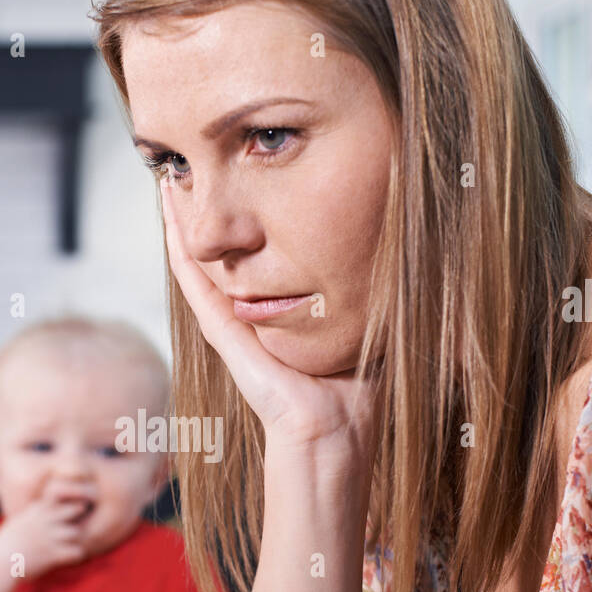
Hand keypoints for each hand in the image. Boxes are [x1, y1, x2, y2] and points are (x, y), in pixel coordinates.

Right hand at [0, 483, 92, 577]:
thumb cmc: (4, 546)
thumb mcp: (17, 523)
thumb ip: (31, 515)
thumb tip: (39, 511)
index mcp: (36, 511)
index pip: (60, 495)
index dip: (67, 503)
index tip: (66, 513)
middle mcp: (45, 520)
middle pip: (75, 509)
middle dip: (76, 518)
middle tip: (72, 529)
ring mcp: (50, 536)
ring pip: (76, 532)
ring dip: (74, 540)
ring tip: (67, 546)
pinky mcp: (53, 553)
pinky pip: (77, 551)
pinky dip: (74, 555)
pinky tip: (67, 557)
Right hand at [160, 176, 377, 456]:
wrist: (334, 433)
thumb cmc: (358, 391)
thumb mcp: (372, 320)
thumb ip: (381, 286)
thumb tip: (422, 241)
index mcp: (285, 307)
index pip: (263, 249)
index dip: (254, 210)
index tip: (252, 168)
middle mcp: (253, 310)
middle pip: (225, 247)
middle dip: (212, 205)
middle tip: (202, 158)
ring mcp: (233, 320)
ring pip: (200, 256)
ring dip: (185, 215)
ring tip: (175, 172)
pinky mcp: (223, 331)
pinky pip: (195, 279)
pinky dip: (179, 242)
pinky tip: (170, 207)